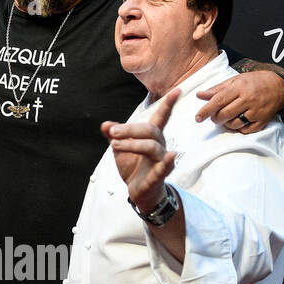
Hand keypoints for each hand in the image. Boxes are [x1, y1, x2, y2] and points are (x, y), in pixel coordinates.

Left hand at [101, 86, 181, 213]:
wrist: (139, 193)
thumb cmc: (134, 168)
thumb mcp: (120, 151)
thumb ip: (114, 136)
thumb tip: (104, 124)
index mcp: (151, 138)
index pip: (161, 118)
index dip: (168, 105)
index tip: (178, 90)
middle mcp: (159, 146)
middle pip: (150, 130)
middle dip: (130, 129)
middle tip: (112, 131)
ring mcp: (160, 161)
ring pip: (151, 147)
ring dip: (132, 144)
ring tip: (114, 146)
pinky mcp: (158, 176)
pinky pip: (163, 168)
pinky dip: (166, 162)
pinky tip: (171, 155)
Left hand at [195, 65, 283, 132]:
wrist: (279, 86)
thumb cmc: (254, 82)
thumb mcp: (235, 80)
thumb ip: (217, 89)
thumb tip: (199, 95)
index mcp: (240, 87)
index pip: (219, 100)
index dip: (206, 110)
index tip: (198, 118)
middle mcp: (248, 99)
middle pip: (225, 114)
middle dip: (215, 118)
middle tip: (214, 117)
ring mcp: (256, 111)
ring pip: (234, 124)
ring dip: (226, 124)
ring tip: (227, 118)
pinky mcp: (263, 121)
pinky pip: (245, 130)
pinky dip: (239, 128)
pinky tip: (239, 121)